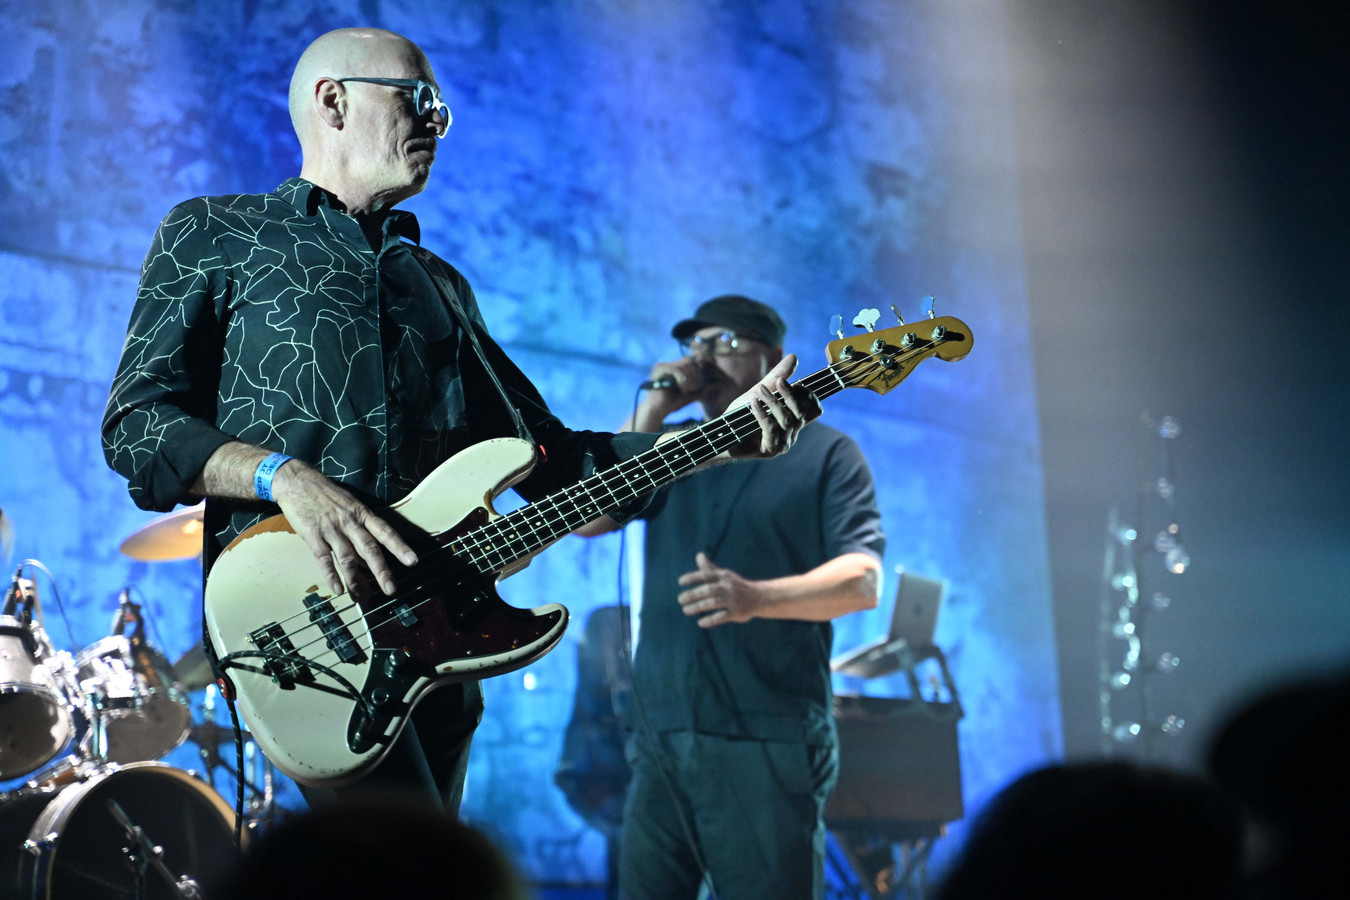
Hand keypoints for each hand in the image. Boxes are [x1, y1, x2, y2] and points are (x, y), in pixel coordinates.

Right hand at [270, 461, 417, 596]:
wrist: (296, 480)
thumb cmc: (325, 493)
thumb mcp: (349, 504)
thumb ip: (360, 529)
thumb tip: (368, 558)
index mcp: (361, 513)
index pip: (385, 531)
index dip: (399, 547)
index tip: (413, 561)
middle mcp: (349, 522)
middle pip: (369, 549)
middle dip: (381, 571)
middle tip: (391, 589)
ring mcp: (331, 529)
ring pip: (347, 558)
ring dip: (356, 581)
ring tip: (363, 598)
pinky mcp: (312, 535)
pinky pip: (324, 559)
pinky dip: (331, 575)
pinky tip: (338, 589)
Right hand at [639, 356, 711, 412]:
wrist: (657, 411)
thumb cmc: (671, 404)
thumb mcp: (690, 395)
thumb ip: (702, 390)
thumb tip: (716, 385)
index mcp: (674, 368)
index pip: (691, 360)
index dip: (699, 367)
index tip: (702, 379)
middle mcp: (668, 364)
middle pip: (690, 361)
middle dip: (696, 374)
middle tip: (693, 388)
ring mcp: (663, 365)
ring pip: (685, 364)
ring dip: (690, 379)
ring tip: (686, 390)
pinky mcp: (660, 369)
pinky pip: (677, 369)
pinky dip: (682, 379)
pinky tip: (682, 388)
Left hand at [677, 552, 762, 627]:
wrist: (758, 596)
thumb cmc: (735, 585)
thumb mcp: (724, 575)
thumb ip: (709, 568)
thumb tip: (698, 555)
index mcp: (723, 576)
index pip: (706, 575)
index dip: (693, 578)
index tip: (680, 582)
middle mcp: (728, 587)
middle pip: (708, 589)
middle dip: (693, 594)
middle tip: (680, 599)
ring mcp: (732, 600)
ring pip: (713, 603)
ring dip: (698, 607)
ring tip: (685, 610)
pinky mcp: (736, 612)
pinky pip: (722, 616)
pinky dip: (711, 620)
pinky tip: (700, 622)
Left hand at [722, 354, 819, 459]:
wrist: (721, 435)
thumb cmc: (740, 415)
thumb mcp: (759, 392)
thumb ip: (776, 377)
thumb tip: (794, 357)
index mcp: (793, 421)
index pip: (814, 410)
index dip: (810, 396)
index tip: (797, 383)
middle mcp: (791, 434)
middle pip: (801, 413)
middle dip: (790, 395)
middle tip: (779, 381)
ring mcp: (782, 444)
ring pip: (786, 421)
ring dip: (774, 402)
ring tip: (760, 390)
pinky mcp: (769, 450)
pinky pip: (770, 429)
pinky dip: (762, 413)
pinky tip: (753, 402)